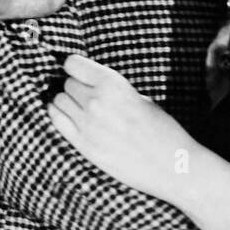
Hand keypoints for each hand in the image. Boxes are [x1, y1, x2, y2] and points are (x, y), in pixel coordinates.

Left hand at [48, 54, 195, 204]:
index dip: (76, 67)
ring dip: (67, 102)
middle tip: (88, 96)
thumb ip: (112, 90)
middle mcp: (96, 101)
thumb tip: (89, 84)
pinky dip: (59, 115)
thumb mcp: (140, 98)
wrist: (173, 165)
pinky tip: (69, 117)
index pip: (73, 64)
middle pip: (67, 84)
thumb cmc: (162, 129)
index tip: (80, 72)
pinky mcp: (83, 146)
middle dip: (76, 87)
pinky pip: (56, 121)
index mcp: (113, 84)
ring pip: (59, 101)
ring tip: (80, 109)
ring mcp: (87, 125)